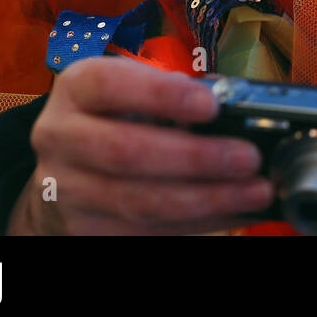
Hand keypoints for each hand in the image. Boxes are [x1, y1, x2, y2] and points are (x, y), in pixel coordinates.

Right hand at [8, 57, 273, 234]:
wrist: (65, 168)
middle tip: (248, 158)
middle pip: (127, 152)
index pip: (110, 85)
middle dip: (196, 157)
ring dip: (207, 199)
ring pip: (140, 201)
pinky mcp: (83, 230)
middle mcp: (60, 137)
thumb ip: (174, 92)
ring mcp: (66, 190)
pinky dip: (198, 223)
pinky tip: (233, 211)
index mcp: (76, 88)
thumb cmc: (117, 115)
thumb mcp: (133, 89)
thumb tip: (233, 104)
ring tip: (255, 190)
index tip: (212, 105)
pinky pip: (146, 231)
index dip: (161, 95)